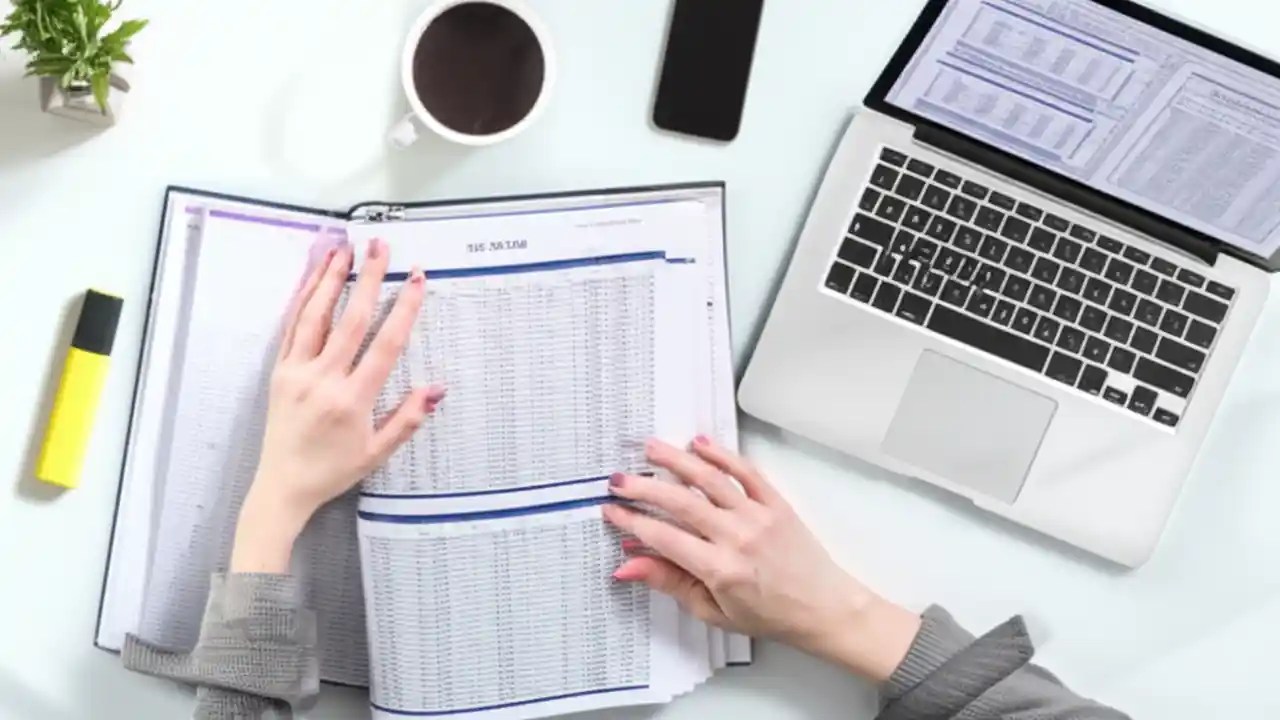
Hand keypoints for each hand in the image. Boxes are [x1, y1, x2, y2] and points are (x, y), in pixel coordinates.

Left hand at [231, 239, 444, 572]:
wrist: (282, 487)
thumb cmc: (334, 470)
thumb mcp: (378, 452)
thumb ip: (408, 418)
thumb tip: (436, 388)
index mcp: (352, 400)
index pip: (384, 345)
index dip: (403, 309)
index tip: (416, 279)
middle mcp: (322, 380)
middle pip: (350, 319)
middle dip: (368, 279)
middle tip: (380, 246)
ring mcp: (296, 372)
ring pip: (315, 316)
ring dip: (329, 279)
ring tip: (343, 249)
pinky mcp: (279, 372)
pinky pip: (291, 328)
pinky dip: (302, 299)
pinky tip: (312, 278)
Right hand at [603, 437, 920, 682]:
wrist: (823, 608)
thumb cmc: (770, 615)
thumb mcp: (713, 611)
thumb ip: (669, 583)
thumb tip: (628, 566)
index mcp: (720, 569)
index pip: (663, 537)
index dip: (632, 522)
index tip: (611, 510)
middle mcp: (737, 537)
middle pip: (679, 503)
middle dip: (643, 488)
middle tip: (618, 480)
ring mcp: (758, 515)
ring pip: (709, 479)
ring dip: (676, 460)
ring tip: (650, 448)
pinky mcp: (775, 503)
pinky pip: (745, 472)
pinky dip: (721, 455)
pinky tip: (700, 444)